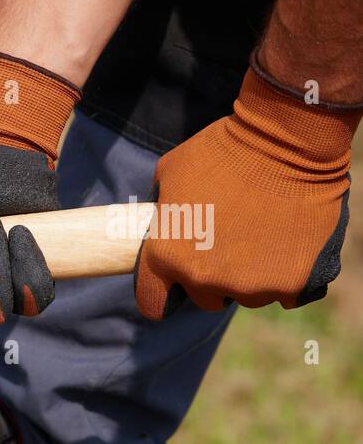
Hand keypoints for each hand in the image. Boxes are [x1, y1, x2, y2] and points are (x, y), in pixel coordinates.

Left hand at [136, 68, 361, 317]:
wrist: (286, 142)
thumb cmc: (224, 150)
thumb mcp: (171, 172)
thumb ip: (164, 210)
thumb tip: (164, 222)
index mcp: (166, 255)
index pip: (153, 300)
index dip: (163, 291)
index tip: (173, 283)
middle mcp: (203, 278)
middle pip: (206, 297)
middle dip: (214, 276)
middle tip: (231, 244)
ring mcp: (248, 285)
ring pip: (247, 295)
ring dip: (252, 275)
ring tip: (264, 237)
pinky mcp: (290, 284)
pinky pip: (286, 293)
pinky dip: (289, 275)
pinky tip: (291, 246)